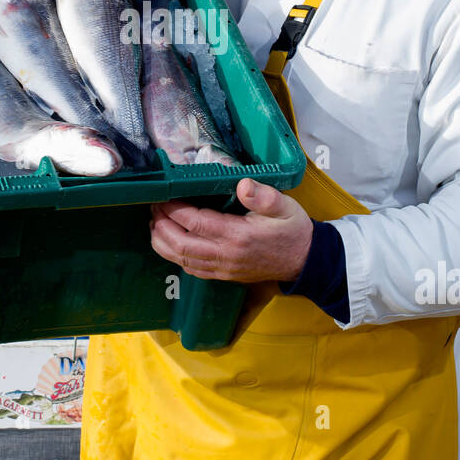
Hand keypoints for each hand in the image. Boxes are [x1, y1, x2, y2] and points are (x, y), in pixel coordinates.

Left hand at [149, 177, 312, 282]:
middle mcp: (226, 255)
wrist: (305, 261)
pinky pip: (191, 269)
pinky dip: (174, 256)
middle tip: (154, 206)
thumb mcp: (285, 206)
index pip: (195, 222)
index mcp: (238, 235)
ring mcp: (223, 268)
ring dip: (162, 241)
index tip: (164, 195)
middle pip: (180, 244)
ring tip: (155, 222)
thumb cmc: (293, 230)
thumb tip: (243, 184)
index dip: (174, 209)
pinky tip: (168, 243)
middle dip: (161, 224)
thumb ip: (263, 196)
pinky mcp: (223, 275)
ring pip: (181, 259)